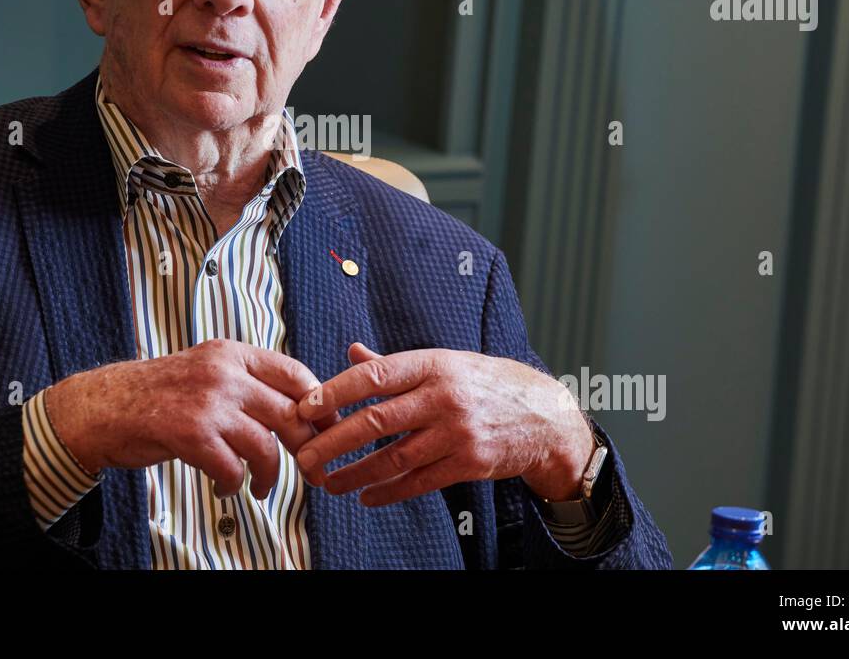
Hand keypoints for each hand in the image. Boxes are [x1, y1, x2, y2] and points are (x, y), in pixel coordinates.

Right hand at [45, 339, 334, 499]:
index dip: (320, 405)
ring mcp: (207, 403)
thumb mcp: (207, 369)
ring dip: (269, 475)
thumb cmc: (159, 393)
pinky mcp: (189, 434)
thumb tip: (300, 405)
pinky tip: (226, 487)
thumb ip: (247, 380)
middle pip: (290, 413)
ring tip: (262, 486)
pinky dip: (233, 485)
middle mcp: (223, 373)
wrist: (104, 406)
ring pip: (266, 446)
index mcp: (232, 353)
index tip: (329, 429)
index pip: (295, 374)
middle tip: (312, 469)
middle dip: (307, 448)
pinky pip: (232, 469)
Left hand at [294, 343, 593, 505]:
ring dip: (356, 474)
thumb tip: (352, 353)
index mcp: (434, 364)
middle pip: (378, 420)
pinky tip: (366, 496)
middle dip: (334, 441)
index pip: (376, 375)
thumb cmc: (485, 384)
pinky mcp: (470, 463)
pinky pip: (419, 482)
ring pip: (394, 457)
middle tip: (305, 456)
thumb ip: (396, 364)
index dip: (336, 391)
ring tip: (328, 482)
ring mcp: (458, 432)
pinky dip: (389, 492)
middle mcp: (445, 396)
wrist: (544, 416)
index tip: (305, 406)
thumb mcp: (445, 362)